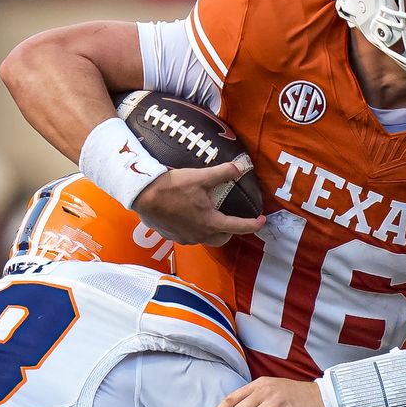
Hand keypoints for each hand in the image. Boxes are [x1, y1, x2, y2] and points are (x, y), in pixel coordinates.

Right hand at [132, 159, 264, 246]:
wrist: (143, 195)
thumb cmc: (172, 187)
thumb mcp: (201, 176)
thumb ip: (223, 173)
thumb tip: (241, 167)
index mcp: (210, 222)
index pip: (238, 227)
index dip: (253, 224)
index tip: (262, 221)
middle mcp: (200, 234)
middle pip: (223, 239)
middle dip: (231, 231)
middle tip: (233, 219)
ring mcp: (185, 238)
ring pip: (205, 239)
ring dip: (211, 230)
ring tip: (209, 216)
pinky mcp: (172, 237)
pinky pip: (189, 236)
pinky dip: (194, 229)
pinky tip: (188, 216)